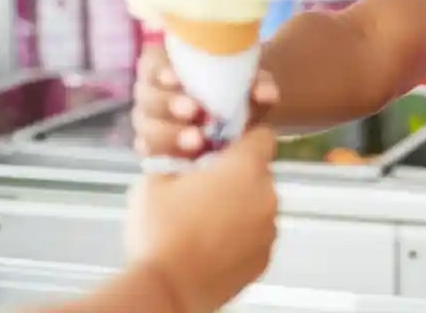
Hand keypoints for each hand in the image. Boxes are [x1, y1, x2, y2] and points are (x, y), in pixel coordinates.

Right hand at [124, 125, 279, 312]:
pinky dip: (239, 236)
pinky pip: (255, 236)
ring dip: (238, 208)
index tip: (222, 149)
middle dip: (235, 177)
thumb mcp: (156, 178)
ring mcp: (269, 229)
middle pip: (258, 173)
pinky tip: (210, 245)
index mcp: (246, 167)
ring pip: (257, 206)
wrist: (167, 289)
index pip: (262, 136)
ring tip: (202, 223)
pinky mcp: (264, 258)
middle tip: (202, 189)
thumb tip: (187, 158)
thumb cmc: (160, 232)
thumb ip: (180, 159)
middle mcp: (267, 195)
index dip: (243, 139)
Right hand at [132, 43, 279, 157]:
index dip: (159, 70)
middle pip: (146, 96)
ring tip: (196, 140)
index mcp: (170, 67)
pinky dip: (168, 154)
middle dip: (167, 103)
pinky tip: (184, 158)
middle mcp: (155, 94)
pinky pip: (150, 154)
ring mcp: (153, 124)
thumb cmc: (240, 95)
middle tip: (192, 110)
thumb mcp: (250, 86)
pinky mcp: (156, 152)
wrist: (242, 124)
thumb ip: (257, 85)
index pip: (151, 62)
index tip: (176, 78)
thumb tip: (266, 94)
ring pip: (146, 128)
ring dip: (169, 133)